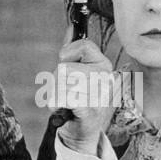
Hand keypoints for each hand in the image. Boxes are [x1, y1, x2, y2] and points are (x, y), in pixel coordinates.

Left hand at [56, 26, 116, 152]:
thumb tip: (72, 26)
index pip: (84, 45)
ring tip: (63, 102)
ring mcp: (100, 95)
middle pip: (67, 68)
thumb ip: (74, 49)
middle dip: (57, 80)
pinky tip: (62, 109)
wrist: (83, 133)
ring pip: (62, 85)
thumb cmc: (78, 100)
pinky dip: (59, 104)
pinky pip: (68, 100)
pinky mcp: (90, 113)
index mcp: (104, 65)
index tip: (64, 61)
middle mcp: (106, 78)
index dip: (69, 52)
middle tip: (63, 91)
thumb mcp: (77, 71)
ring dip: (54, 95)